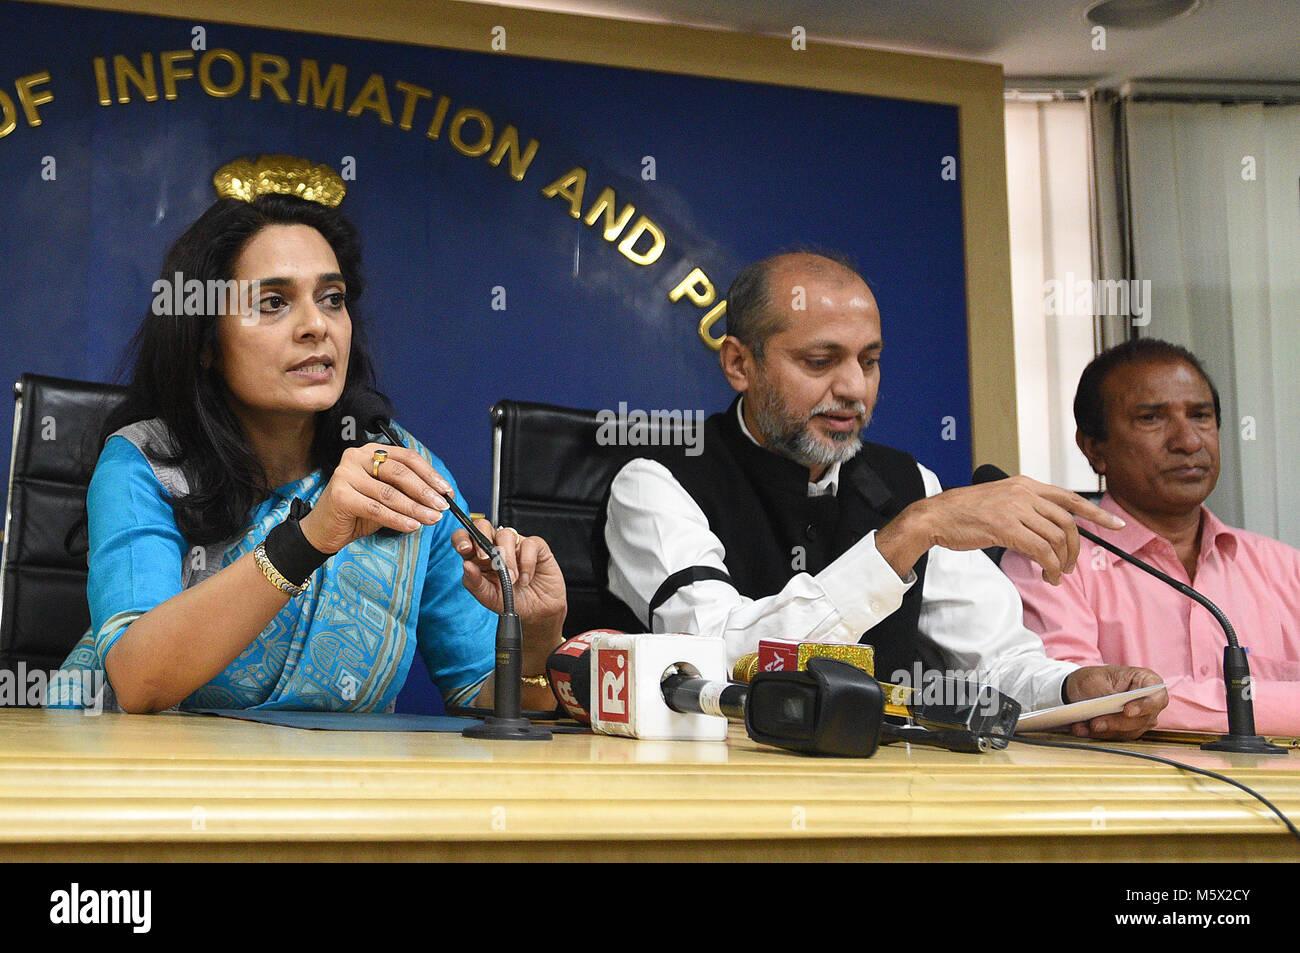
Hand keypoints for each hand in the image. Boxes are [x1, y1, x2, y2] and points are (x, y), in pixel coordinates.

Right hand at [298, 443, 450, 553]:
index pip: (407, 458)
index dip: (430, 474)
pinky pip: (377, 508)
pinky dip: (397, 519)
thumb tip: (439, 497)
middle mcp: (357, 457)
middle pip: (400, 473)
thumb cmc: (357, 511)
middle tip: (443, 507)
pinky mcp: (340, 495)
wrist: (324, 530)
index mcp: (371, 452)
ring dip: (415, 508)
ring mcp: (346, 474)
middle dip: (425, 492)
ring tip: (432, 519)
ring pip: (390, 493)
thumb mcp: (386, 496)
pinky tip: (412, 526)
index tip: (447, 491)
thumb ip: (406, 491)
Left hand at [454, 520, 566, 634]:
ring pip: (505, 534)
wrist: (538, 611)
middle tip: (485, 560)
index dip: (461, 538)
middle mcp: (495, 546)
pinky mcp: (535, 547)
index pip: (464, 537)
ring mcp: (515, 544)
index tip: (464, 548)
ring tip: (512, 579)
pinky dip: (527, 563)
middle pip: (483, 526)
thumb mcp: (488, 597)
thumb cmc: (511, 600)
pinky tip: (526, 578)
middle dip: (482, 540)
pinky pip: (529, 544)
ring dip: (507, 559)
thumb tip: (466, 565)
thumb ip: (475, 582)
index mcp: (478, 556)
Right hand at [877, 475, 1124, 583]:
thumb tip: (1048, 531)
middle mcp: (1024, 492)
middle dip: (1075, 548)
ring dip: (1061, 562)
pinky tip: (1046, 575)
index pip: (1070, 498)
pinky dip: (1049, 566)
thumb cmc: (965, 512)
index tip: (1116, 525)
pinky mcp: (1006, 527)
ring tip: (1056, 575)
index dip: (1097, 513)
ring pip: (1056, 538)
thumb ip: (1025, 509)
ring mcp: (1015, 508)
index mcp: (1025, 484)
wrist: (936, 516)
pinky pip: (1040, 550)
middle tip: (1069, 566)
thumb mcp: (1001, 501)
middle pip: (1067, 523)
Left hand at [1062, 665, 1167, 739]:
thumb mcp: (1096, 679)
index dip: (1145, 705)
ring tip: (1081, 727)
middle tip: (1096, 724)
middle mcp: (1148, 703)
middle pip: (1142, 719)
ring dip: (1104, 731)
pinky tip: (1080, 730)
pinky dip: (1096, 734)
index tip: (1127, 711)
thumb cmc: (1094, 679)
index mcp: (1147, 681)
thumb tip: (1109, 708)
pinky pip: (1115, 736)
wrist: (1082, 689)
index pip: (1156, 696)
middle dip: (1116, 723)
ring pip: (1128, 731)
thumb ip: (1106, 694)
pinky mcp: (1127, 731)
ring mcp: (1140, 719)